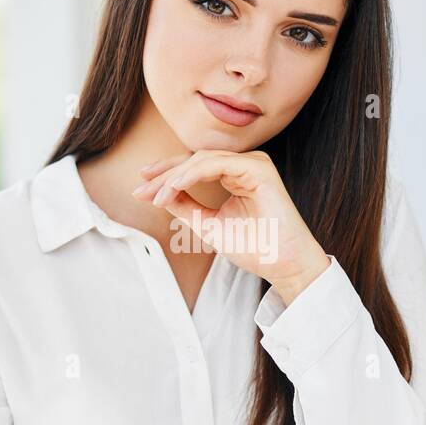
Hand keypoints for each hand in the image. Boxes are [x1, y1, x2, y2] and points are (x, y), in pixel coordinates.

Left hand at [132, 149, 330, 303]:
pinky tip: (175, 187)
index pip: (194, 167)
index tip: (141, 189)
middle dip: (165, 174)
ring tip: (157, 195)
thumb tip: (158, 195)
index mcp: (236, 174)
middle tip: (141, 189)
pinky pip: (217, 164)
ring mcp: (254, 164)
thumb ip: (186, 207)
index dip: (166, 175)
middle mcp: (245, 165)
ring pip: (203, 159)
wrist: (284, 265)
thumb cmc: (255, 248)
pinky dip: (192, 175)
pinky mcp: (260, 169)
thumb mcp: (208, 224)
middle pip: (194, 160)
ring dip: (175, 177)